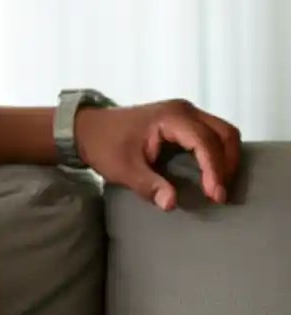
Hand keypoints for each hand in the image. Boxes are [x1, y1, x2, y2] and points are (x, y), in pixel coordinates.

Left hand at [75, 100, 241, 209]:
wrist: (87, 128)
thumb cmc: (103, 144)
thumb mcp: (122, 169)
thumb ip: (148, 186)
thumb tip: (171, 204)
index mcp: (171, 117)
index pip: (206, 142)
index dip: (215, 169)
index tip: (215, 195)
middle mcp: (184, 110)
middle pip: (224, 133)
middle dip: (228, 164)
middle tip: (219, 194)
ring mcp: (185, 113)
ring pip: (222, 132)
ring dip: (226, 159)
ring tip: (218, 187)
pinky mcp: (183, 121)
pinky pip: (211, 135)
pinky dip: (218, 154)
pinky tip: (211, 176)